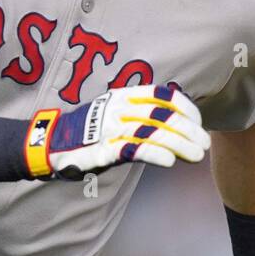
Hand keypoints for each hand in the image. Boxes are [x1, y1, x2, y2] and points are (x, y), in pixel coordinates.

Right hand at [24, 85, 210, 179]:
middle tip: (204, 143)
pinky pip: (133, 149)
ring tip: (196, 155)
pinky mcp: (103, 149)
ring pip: (152, 132)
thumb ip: (141, 114)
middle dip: (187, 129)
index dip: (184, 106)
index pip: (161, 95)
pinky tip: (170, 161)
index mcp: (123, 95)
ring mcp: (110, 128)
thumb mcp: (116, 113)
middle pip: (161, 115)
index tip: (199, 121)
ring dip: (179, 143)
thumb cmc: (90, 131)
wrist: (51, 144)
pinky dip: (154, 153)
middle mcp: (118, 108)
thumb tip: (177, 122)